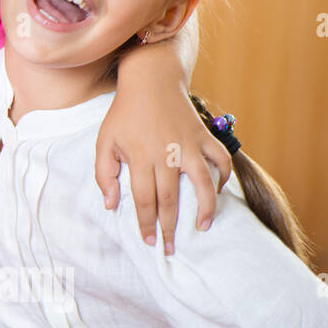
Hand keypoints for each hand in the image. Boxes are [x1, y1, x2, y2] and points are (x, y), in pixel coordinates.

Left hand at [96, 83, 230, 252]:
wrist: (150, 79)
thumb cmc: (123, 114)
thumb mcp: (104, 141)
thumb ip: (104, 174)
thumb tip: (110, 204)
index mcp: (140, 156)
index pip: (143, 199)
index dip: (146, 223)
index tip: (149, 241)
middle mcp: (166, 153)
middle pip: (170, 198)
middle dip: (170, 227)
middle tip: (169, 248)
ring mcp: (188, 144)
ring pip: (202, 183)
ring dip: (205, 208)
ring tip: (202, 227)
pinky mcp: (204, 135)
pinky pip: (220, 159)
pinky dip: (223, 176)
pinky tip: (216, 191)